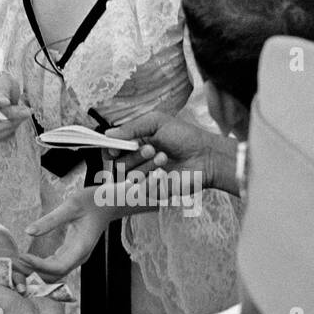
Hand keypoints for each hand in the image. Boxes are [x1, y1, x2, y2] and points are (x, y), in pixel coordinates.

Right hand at [0, 69, 31, 142]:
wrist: (0, 98)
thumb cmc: (0, 86)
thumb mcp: (3, 80)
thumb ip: (2, 87)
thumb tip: (3, 98)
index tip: (7, 101)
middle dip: (3, 114)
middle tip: (24, 111)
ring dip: (6, 125)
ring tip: (22, 117)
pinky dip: (4, 133)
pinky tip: (15, 124)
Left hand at [20, 186, 116, 280]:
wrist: (109, 203)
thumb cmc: (93, 202)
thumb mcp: (70, 206)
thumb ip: (50, 220)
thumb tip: (28, 231)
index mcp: (80, 248)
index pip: (57, 267)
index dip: (38, 266)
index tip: (21, 258)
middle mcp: (78, 257)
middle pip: (54, 276)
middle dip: (33, 273)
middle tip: (12, 265)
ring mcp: (75, 257)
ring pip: (53, 274)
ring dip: (35, 272)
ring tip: (15, 264)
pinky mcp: (71, 253)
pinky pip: (54, 266)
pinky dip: (40, 266)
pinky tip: (26, 261)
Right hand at [106, 112, 221, 180]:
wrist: (206, 156)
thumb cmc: (185, 137)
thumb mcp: (156, 123)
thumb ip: (132, 127)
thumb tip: (108, 134)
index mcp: (137, 143)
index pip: (114, 149)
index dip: (112, 149)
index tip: (117, 147)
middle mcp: (139, 160)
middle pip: (119, 164)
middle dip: (134, 155)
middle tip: (152, 149)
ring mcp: (146, 177)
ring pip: (130, 176)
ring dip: (146, 165)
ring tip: (165, 158)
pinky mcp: (154, 191)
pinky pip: (141, 189)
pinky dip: (151, 179)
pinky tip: (165, 173)